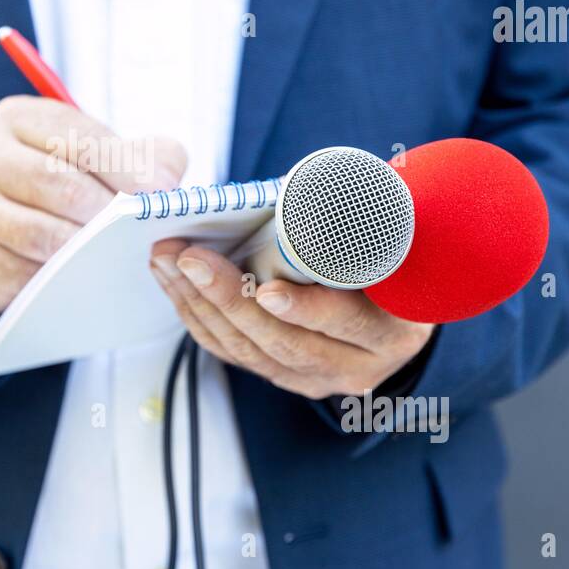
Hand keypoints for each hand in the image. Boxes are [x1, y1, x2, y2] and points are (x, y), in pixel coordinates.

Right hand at [0, 95, 186, 318]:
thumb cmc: (55, 182)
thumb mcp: (93, 153)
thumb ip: (142, 155)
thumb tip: (167, 182)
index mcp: (17, 118)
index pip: (78, 136)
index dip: (126, 165)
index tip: (161, 192)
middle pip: (63, 185)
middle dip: (113, 210)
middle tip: (145, 227)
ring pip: (45, 234)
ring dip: (92, 247)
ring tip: (122, 250)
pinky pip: (30, 272)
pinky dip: (65, 275)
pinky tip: (87, 272)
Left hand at [149, 239, 433, 399]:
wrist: (400, 311)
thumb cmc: (394, 259)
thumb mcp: (396, 243)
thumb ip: (359, 226)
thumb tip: (315, 190)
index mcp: (394, 330)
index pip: (346, 321)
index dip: (306, 309)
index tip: (268, 290)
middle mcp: (358, 366)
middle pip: (284, 342)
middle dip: (229, 299)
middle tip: (190, 259)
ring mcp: (318, 378)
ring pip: (250, 351)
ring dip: (201, 305)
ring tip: (168, 262)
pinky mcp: (286, 377)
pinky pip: (235, 354)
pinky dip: (200, 318)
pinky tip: (175, 285)